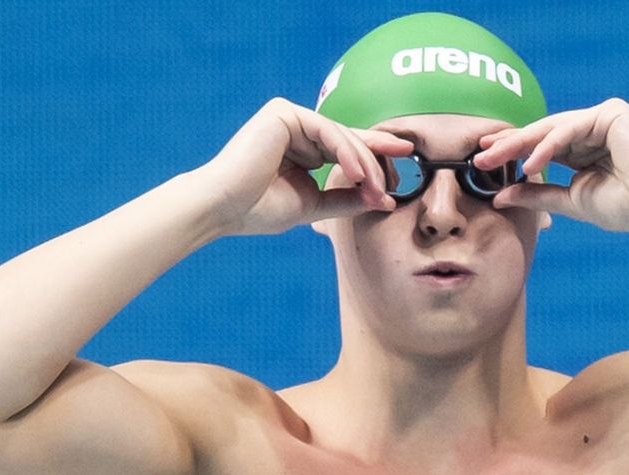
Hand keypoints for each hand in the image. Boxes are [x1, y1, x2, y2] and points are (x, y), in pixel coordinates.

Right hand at [194, 97, 413, 235]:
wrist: (223, 208)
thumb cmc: (258, 209)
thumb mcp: (314, 205)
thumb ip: (347, 199)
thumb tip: (384, 199)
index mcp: (303, 147)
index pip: (346, 149)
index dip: (377, 154)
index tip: (405, 163)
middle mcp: (297, 127)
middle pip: (349, 139)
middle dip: (377, 158)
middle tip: (399, 172)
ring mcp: (289, 116)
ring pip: (342, 136)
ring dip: (364, 163)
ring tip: (376, 187)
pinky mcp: (284, 112)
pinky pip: (327, 131)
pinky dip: (346, 153)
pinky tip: (359, 174)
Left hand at [474, 98, 628, 234]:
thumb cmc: (628, 207)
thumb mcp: (572, 201)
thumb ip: (538, 194)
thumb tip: (500, 197)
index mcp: (582, 151)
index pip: (540, 148)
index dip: (511, 154)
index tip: (482, 163)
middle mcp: (590, 131)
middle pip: (541, 134)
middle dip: (508, 146)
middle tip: (479, 156)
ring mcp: (601, 118)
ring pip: (551, 129)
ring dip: (520, 144)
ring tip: (494, 159)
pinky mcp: (611, 112)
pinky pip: (570, 128)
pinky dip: (548, 145)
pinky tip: (530, 162)